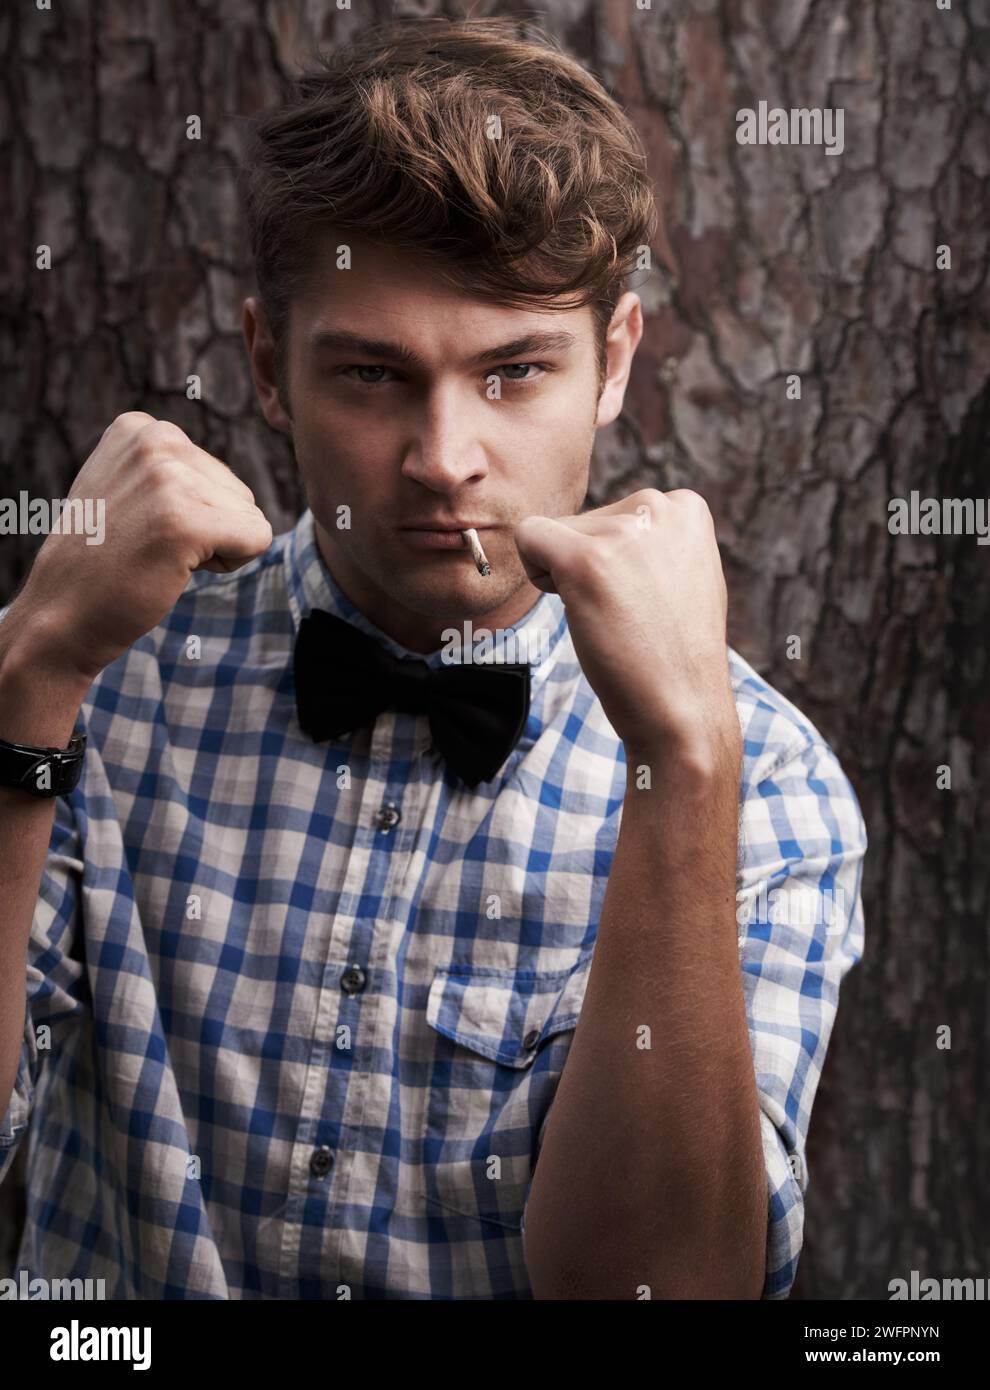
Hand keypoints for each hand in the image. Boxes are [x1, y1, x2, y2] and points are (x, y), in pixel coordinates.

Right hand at [15, 412, 272, 682]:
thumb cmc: (103, 561)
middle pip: (241, 495)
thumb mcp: (128, 489)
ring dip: (215, 550)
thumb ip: (171, 470)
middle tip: (150, 546)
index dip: (195, 514)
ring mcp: (168, 477)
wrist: (62, 615)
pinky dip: (230, 564)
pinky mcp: (186, 520)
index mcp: (141, 428)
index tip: (143, 526)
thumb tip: (231, 484)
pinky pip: (257, 539)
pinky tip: (176, 568)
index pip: (219, 475)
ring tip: (158, 555)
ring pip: (250, 519)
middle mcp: (155, 439)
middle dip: (210, 531)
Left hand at [513, 489, 738, 766]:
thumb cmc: (674, 653)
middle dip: (588, 565)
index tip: (643, 598)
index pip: (613, 514)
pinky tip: (572, 605)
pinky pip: (528, 536)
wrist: (681, 709)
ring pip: (554, 533)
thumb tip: (610, 525)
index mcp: (684, 507)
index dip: (613, 560)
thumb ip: (653, 540)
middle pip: (582, 522)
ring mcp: (622, 531)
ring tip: (611, 617)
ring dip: (566, 577)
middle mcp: (657, 506)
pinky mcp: (585, 559)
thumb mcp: (684, 575)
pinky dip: (535, 572)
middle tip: (627, 614)